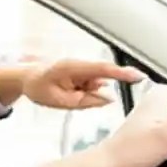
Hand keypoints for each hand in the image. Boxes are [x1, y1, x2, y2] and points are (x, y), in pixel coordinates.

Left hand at [0, 58, 144, 108]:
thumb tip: (108, 99)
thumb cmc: (39, 87)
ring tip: (63, 92)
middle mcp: (80, 64)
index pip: (103, 69)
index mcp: (72, 67)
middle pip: (101, 78)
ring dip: (86, 93)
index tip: (139, 76)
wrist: (28, 78)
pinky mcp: (84, 72)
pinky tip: (68, 91)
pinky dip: (84, 92)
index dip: (122, 73)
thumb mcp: (59, 101)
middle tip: (73, 94)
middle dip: (93, 90)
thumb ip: (85, 101)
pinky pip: (92, 86)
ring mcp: (82, 67)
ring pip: (97, 85)